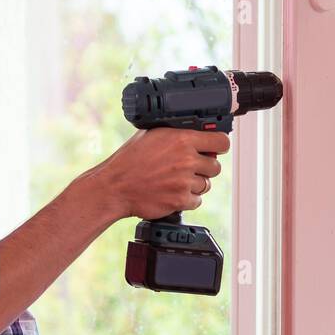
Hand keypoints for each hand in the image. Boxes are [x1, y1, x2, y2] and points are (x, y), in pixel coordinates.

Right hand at [98, 127, 228, 221]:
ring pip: (206, 185)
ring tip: (174, 181)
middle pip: (215, 166)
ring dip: (194, 185)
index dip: (218, 146)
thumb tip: (196, 133)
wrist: (114, 187)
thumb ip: (176, 133)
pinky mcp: (180, 200)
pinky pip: (196, 201)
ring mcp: (184, 181)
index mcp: (182, 139)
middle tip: (188, 168)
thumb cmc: (129, 161)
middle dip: (204, 168)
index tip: (214, 149)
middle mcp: (186, 159)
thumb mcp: (151, 134)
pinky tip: (171, 192)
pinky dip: (186, 199)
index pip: (221, 141)